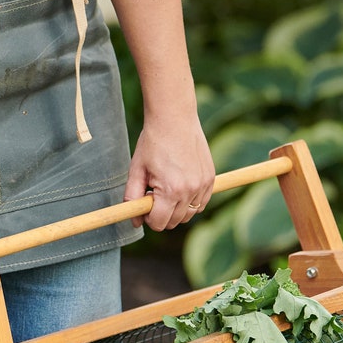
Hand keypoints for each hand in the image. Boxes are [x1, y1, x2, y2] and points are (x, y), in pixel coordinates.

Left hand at [124, 115, 214, 231]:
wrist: (174, 119)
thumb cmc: (152, 143)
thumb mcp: (136, 170)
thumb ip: (132, 198)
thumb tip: (133, 220)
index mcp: (170, 190)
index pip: (159, 223)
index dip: (147, 218)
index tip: (143, 204)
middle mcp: (190, 190)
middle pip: (174, 222)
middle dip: (160, 214)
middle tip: (152, 193)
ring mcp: (203, 185)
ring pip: (188, 214)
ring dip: (175, 209)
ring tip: (165, 188)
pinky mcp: (210, 179)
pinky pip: (200, 204)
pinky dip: (189, 202)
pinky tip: (178, 187)